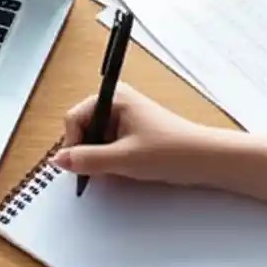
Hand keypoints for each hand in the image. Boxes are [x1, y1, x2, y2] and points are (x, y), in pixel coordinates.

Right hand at [53, 83, 217, 185]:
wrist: (208, 161)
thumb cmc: (172, 151)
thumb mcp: (123, 158)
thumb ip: (87, 159)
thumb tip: (58, 160)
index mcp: (114, 97)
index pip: (74, 118)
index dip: (74, 144)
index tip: (80, 164)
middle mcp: (118, 102)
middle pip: (83, 128)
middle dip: (89, 152)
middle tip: (103, 169)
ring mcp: (126, 117)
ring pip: (96, 139)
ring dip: (101, 158)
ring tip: (120, 168)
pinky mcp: (133, 132)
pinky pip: (109, 145)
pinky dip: (112, 159)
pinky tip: (126, 168)